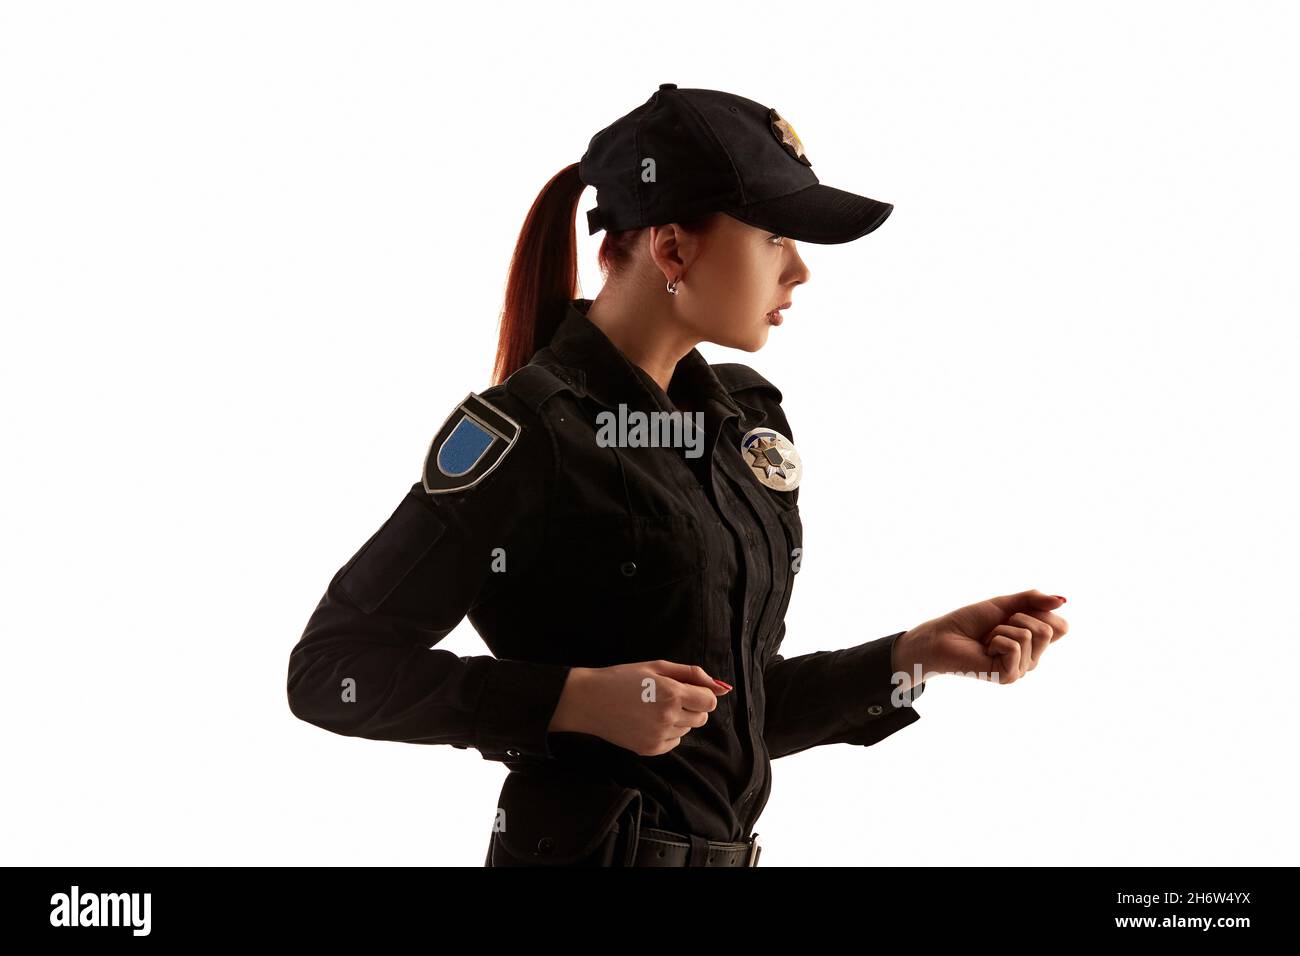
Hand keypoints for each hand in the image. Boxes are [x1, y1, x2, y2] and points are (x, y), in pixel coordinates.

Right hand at [549, 660, 732, 755]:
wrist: (590, 700)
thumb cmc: (623, 678)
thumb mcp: (657, 666)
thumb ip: (692, 674)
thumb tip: (723, 688)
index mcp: (672, 693)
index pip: (709, 701)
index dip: (700, 694)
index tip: (685, 689)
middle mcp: (669, 717)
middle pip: (702, 717)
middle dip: (691, 706)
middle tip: (667, 697)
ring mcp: (659, 735)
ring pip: (687, 729)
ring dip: (678, 719)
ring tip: (653, 708)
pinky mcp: (650, 749)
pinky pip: (674, 742)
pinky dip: (667, 732)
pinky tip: (647, 721)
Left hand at [893, 588, 1069, 685]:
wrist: (942, 636)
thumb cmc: (970, 622)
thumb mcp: (1005, 604)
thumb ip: (1033, 600)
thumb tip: (1063, 600)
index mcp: (1034, 644)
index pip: (1061, 626)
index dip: (1039, 612)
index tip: (1013, 614)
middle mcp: (1032, 659)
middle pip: (1049, 630)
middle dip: (1019, 617)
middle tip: (996, 627)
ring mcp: (1021, 670)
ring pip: (1031, 635)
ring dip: (1003, 628)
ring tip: (987, 639)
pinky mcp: (1008, 677)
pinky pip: (1015, 645)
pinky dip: (997, 639)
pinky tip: (984, 649)